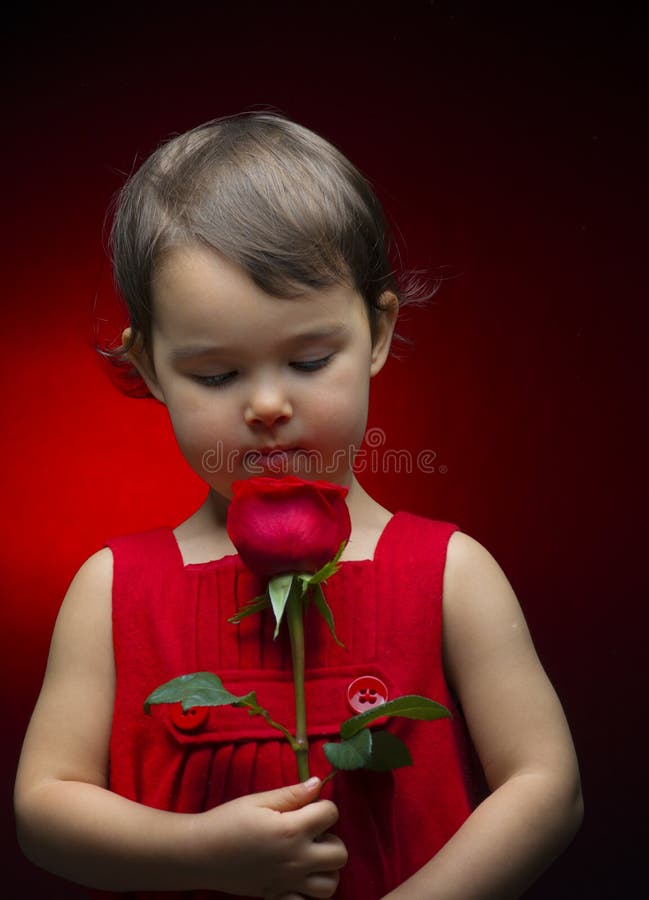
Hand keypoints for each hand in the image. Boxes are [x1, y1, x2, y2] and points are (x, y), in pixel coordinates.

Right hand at [195, 777, 347, 898]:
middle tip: (310, 831)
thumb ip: (292, 794)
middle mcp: (296, 860)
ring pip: (330, 884)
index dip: (323, 806)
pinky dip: (307, 892)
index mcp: (291, 830)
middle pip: (340, 853)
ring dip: (326, 868)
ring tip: (308, 854)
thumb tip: (318, 783)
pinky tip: (297, 877)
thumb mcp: (257, 800)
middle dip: (331, 838)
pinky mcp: (278, 897)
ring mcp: (289, 883)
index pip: (331, 813)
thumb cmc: (226, 821)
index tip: (308, 806)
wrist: (199, 854)